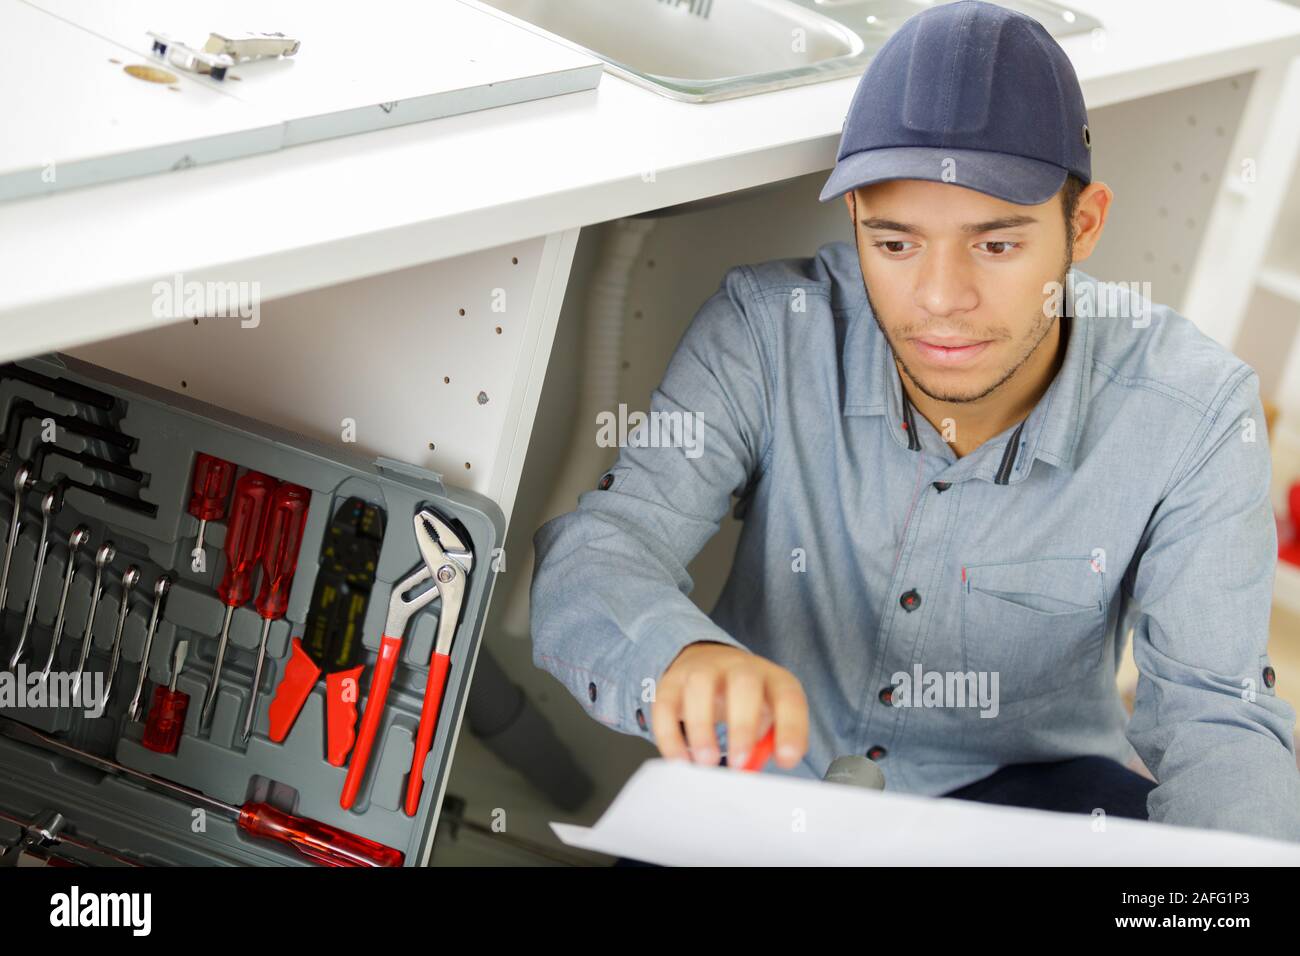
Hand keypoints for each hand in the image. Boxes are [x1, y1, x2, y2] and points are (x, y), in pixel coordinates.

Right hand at [653, 641, 808, 770]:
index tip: (787, 760)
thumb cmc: (745, 703)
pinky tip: (679, 760)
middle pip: (744, 683)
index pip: (788, 696)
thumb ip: (764, 746)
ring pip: (699, 686)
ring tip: (707, 762)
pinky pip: (665, 704)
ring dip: (702, 728)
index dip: (791, 728)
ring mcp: (702, 670)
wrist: (708, 665)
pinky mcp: (671, 682)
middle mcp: (739, 667)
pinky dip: (669, 735)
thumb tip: (752, 773)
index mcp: (771, 678)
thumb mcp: (765, 718)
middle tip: (739, 764)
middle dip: (742, 725)